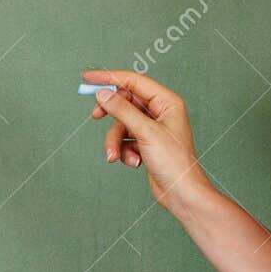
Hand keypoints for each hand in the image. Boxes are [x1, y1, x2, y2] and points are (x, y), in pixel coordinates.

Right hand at [83, 69, 212, 214]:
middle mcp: (160, 112)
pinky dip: (124, 150)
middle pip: (125, 102)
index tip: (89, 77)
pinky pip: (125, 139)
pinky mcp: (146, 143)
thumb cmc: (174, 162)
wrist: (181, 194)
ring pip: (122, 124)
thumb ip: (122, 111)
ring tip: (114, 155)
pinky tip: (133, 162)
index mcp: (166, 102)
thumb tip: (103, 94)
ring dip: (115, 141)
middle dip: (111, 115)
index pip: (133, 81)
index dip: (110, 78)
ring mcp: (152, 128)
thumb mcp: (145, 132)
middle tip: (95, 116)